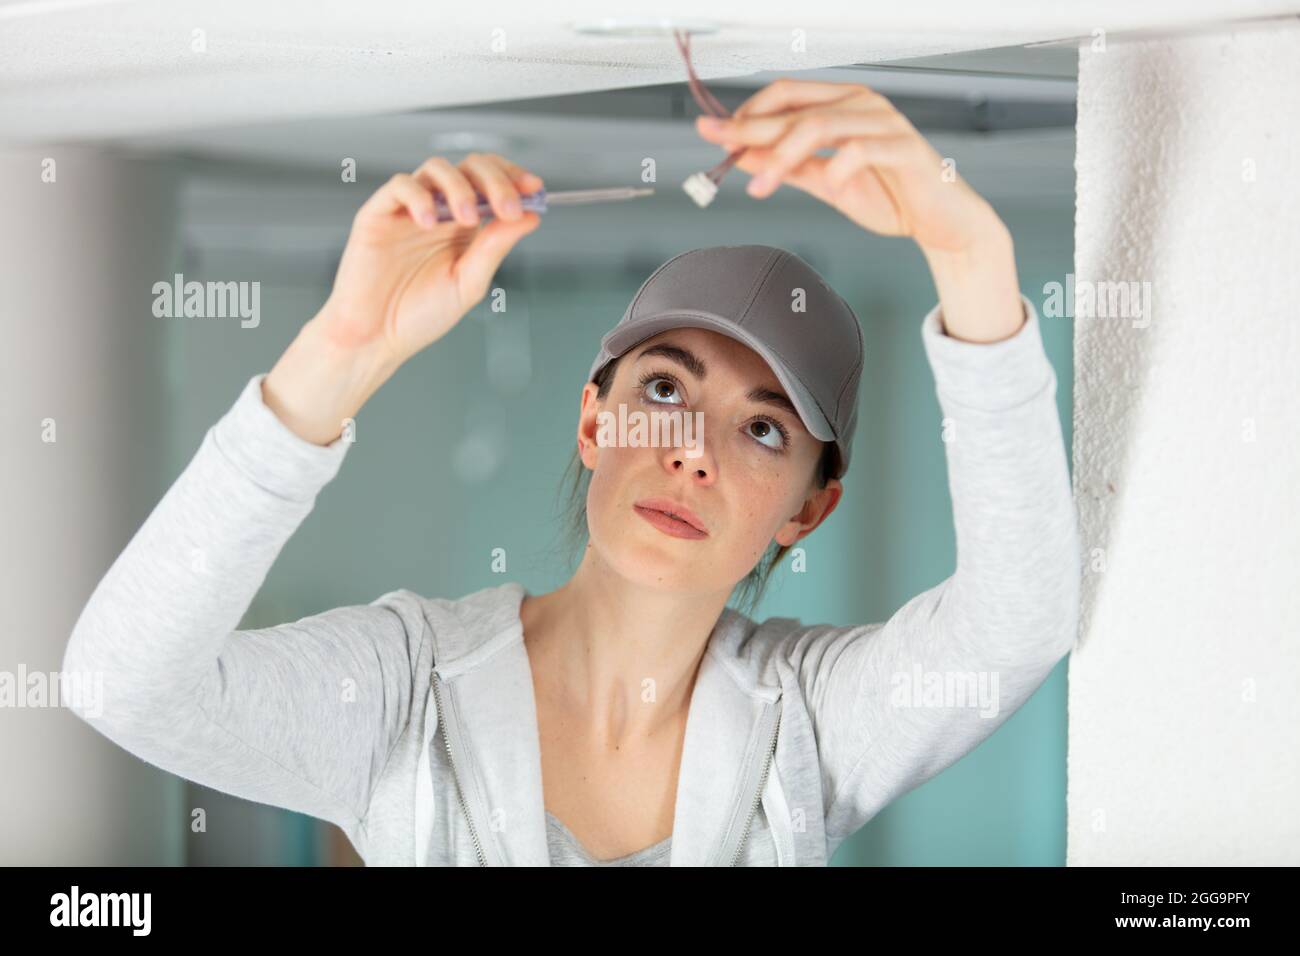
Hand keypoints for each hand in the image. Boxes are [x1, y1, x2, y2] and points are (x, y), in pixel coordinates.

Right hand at [321, 152, 542, 366]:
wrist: (377, 337)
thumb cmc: (419, 315)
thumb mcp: (469, 283)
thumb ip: (496, 247)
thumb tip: (531, 217)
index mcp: (465, 226)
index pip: (491, 183)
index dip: (513, 179)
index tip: (534, 189)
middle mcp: (439, 210)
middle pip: (470, 168)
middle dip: (495, 181)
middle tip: (508, 207)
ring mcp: (409, 209)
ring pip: (437, 168)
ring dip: (460, 188)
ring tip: (468, 219)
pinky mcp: (379, 213)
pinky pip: (400, 186)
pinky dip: (419, 197)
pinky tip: (429, 222)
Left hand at [695, 78, 1005, 254]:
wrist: (939, 224)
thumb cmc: (890, 196)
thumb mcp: (825, 182)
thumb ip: (787, 167)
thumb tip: (742, 155)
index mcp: (842, 105)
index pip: (785, 95)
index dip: (748, 113)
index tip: (718, 135)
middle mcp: (862, 104)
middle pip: (795, 109)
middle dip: (752, 130)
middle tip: (721, 147)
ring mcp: (885, 122)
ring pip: (820, 125)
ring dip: (783, 156)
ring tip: (762, 185)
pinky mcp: (904, 147)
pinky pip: (861, 149)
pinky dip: (837, 168)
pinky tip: (828, 186)